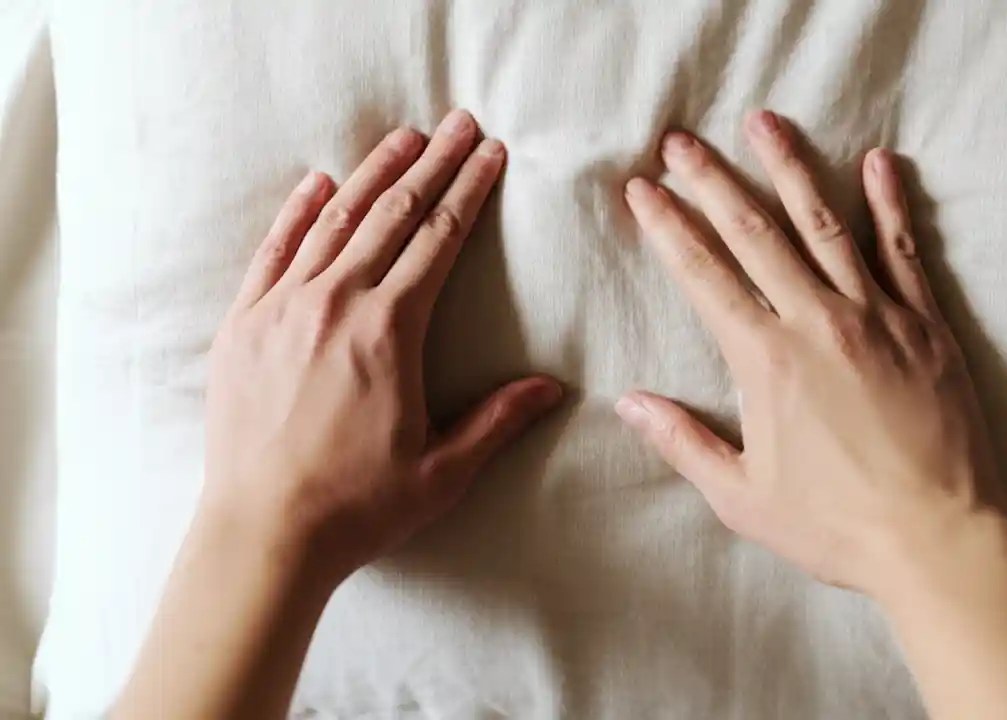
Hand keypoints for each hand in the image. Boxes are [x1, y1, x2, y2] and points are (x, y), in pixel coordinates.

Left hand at [204, 111, 561, 584]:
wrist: (262, 533)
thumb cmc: (357, 506)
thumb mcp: (443, 470)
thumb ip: (497, 420)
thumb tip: (550, 387)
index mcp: (389, 331)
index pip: (439, 240)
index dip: (469, 191)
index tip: (490, 153)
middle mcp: (335, 303)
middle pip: (393, 214)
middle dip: (433, 164)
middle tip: (459, 124)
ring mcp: (282, 308)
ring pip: (335, 220)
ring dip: (373, 173)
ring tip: (404, 137)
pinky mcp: (243, 324)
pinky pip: (273, 251)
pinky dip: (298, 212)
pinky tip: (318, 183)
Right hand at [619, 111, 1006, 598]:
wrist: (940, 540)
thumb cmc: (837, 526)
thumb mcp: (742, 497)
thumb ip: (683, 442)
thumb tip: (628, 403)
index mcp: (766, 363)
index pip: (703, 276)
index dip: (668, 227)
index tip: (642, 189)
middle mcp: (817, 322)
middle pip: (754, 233)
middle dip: (712, 181)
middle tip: (680, 141)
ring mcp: (876, 316)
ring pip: (824, 223)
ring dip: (789, 168)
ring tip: (763, 124)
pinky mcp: (925, 324)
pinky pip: (903, 249)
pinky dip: (888, 203)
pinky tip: (878, 162)